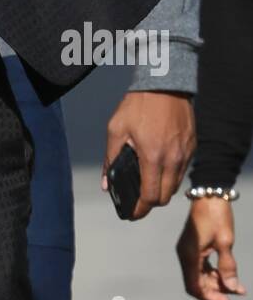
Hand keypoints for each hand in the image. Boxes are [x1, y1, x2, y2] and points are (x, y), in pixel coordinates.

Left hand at [102, 92, 195, 219]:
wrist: (164, 85)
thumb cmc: (137, 105)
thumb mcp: (116, 129)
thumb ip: (110, 159)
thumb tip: (106, 185)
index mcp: (152, 157)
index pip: (150, 197)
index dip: (140, 210)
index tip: (131, 214)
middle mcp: (172, 160)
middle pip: (165, 197)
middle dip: (151, 202)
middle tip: (138, 200)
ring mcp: (185, 154)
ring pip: (176, 185)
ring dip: (163, 189)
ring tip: (148, 183)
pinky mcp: (192, 147)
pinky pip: (183, 170)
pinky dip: (172, 175)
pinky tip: (159, 166)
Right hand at [177, 197, 245, 299]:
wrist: (210, 193)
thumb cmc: (217, 215)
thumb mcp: (225, 242)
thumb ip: (228, 267)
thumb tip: (233, 288)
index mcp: (190, 255)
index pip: (196, 287)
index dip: (211, 299)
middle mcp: (185, 255)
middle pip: (197, 284)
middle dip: (215, 294)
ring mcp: (188, 251)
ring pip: (200, 276)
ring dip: (217, 284)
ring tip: (237, 289)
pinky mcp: (194, 247)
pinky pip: (202, 267)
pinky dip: (214, 274)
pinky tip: (228, 277)